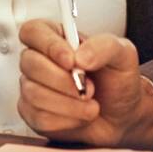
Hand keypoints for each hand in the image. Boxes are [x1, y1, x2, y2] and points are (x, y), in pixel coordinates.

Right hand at [16, 18, 152, 149]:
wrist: (123, 116)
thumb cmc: (118, 82)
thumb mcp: (123, 55)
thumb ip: (104, 46)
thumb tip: (80, 56)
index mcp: (57, 37)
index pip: (33, 31)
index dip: (48, 45)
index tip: (71, 61)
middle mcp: (41, 60)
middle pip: (30, 63)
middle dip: (63, 80)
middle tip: (89, 87)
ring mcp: (34, 87)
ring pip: (34, 93)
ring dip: (69, 103)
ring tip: (90, 104)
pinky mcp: (34, 114)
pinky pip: (40, 117)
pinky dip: (67, 120)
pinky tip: (79, 116)